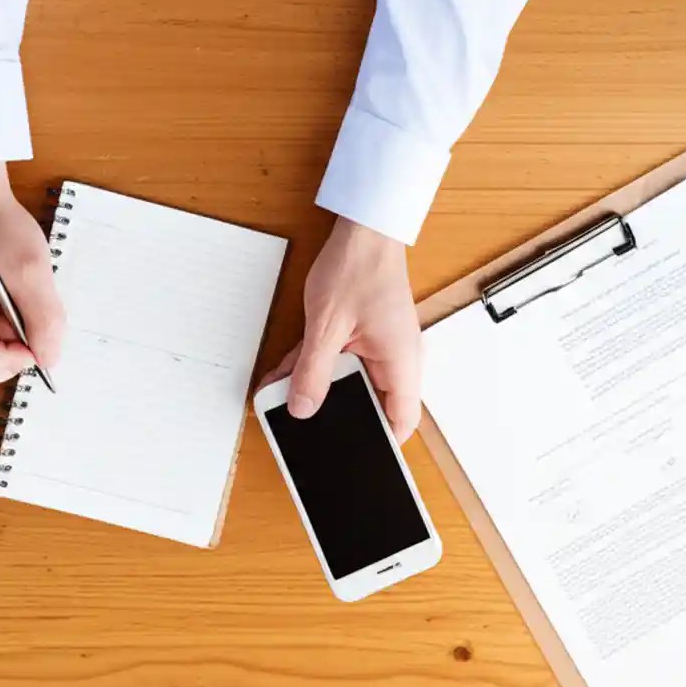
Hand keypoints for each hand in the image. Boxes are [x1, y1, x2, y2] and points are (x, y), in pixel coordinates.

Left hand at [262, 218, 421, 442]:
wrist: (363, 229)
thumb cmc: (359, 266)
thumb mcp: (327, 326)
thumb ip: (314, 372)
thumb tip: (302, 409)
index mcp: (400, 363)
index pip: (402, 419)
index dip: (382, 443)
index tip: (357, 457)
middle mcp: (395, 359)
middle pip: (372, 404)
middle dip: (339, 416)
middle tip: (309, 430)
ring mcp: (379, 347)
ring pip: (349, 383)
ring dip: (319, 388)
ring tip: (284, 399)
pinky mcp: (362, 335)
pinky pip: (338, 361)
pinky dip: (314, 368)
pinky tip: (283, 376)